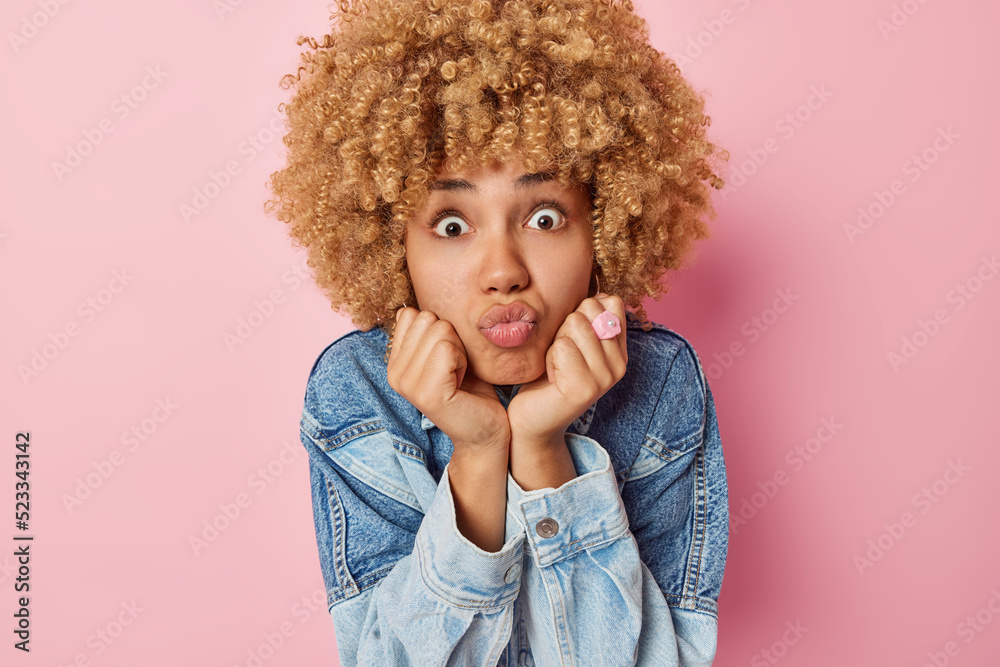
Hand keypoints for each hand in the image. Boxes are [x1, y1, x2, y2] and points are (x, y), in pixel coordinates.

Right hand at [387, 307, 510, 451]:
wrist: (486, 430)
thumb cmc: (472, 389)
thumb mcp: (447, 352)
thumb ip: (427, 332)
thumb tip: (406, 309)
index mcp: (395, 363)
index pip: (410, 314)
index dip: (439, 329)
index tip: (447, 358)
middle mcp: (394, 374)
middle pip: (426, 318)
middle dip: (451, 338)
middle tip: (456, 368)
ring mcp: (408, 385)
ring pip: (440, 330)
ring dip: (459, 350)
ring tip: (459, 376)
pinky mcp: (427, 393)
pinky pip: (447, 349)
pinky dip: (463, 360)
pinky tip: (462, 383)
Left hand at [506, 294, 628, 445]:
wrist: (533, 420)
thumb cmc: (548, 376)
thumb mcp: (572, 342)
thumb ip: (587, 321)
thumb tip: (600, 295)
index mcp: (619, 352)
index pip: (612, 302)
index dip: (583, 310)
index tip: (573, 337)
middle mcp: (619, 366)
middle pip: (589, 310)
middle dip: (565, 327)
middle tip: (561, 356)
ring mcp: (604, 378)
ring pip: (575, 325)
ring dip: (555, 343)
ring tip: (556, 367)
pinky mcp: (585, 389)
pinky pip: (563, 346)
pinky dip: (549, 358)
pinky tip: (551, 377)